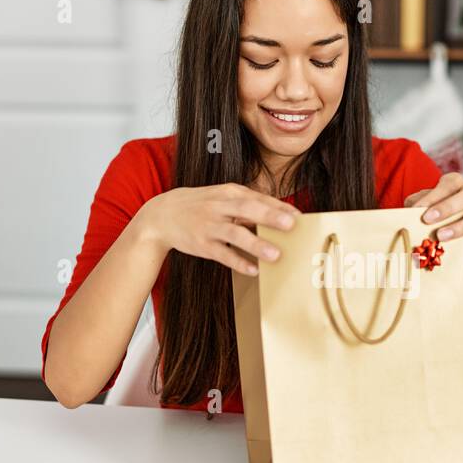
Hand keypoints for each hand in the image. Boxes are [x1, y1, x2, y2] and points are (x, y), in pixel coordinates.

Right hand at [137, 183, 300, 275]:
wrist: (162, 215)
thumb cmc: (201, 205)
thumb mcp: (222, 197)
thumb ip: (249, 204)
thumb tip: (282, 214)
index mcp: (228, 193)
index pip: (257, 198)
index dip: (279, 207)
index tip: (300, 216)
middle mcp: (219, 207)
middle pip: (247, 210)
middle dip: (270, 217)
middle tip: (292, 226)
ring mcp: (210, 226)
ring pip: (235, 234)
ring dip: (256, 244)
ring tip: (276, 255)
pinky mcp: (202, 245)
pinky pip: (222, 255)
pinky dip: (238, 262)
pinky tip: (254, 270)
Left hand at [404, 171, 462, 277]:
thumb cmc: (441, 209)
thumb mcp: (430, 201)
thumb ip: (418, 202)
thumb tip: (406, 209)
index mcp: (458, 184)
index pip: (448, 185)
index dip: (433, 195)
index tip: (416, 209)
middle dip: (447, 207)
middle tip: (427, 220)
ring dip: (459, 227)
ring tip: (441, 237)